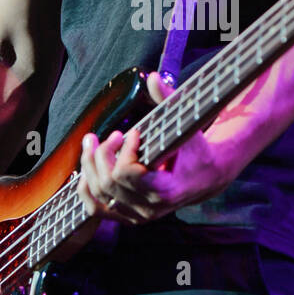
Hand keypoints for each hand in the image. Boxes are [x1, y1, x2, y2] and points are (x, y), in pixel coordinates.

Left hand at [76, 72, 230, 225]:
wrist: (207, 178)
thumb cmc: (196, 150)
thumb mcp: (189, 125)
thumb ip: (170, 101)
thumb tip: (153, 78)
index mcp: (166, 190)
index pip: (128, 174)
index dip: (125, 150)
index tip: (135, 133)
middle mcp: (150, 208)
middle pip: (109, 182)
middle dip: (103, 153)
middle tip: (113, 134)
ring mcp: (138, 216)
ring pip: (99, 193)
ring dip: (89, 165)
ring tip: (92, 141)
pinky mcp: (129, 216)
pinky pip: (96, 209)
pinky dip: (86, 189)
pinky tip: (86, 168)